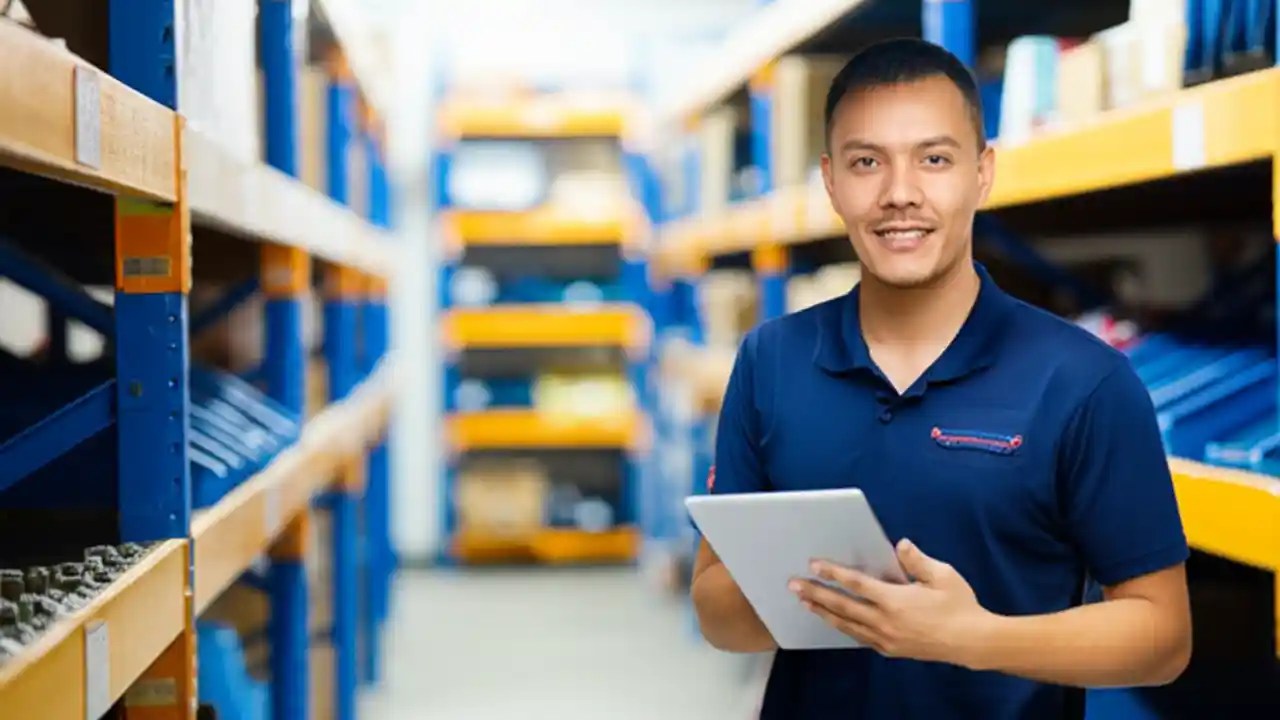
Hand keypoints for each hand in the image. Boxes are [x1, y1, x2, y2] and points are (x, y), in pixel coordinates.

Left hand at [790, 538, 992, 666]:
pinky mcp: (891, 649)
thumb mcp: (943, 576)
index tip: (814, 564)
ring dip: (824, 612)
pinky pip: (860, 637)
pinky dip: (843, 627)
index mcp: (895, 600)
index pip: (856, 584)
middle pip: (842, 606)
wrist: (972, 642)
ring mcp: (886, 638)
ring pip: (846, 625)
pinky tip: (834, 621)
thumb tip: (900, 544)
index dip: (833, 573)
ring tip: (805, 603)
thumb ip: (917, 560)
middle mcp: (885, 622)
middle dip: (816, 594)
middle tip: (794, 585)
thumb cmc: (960, 605)